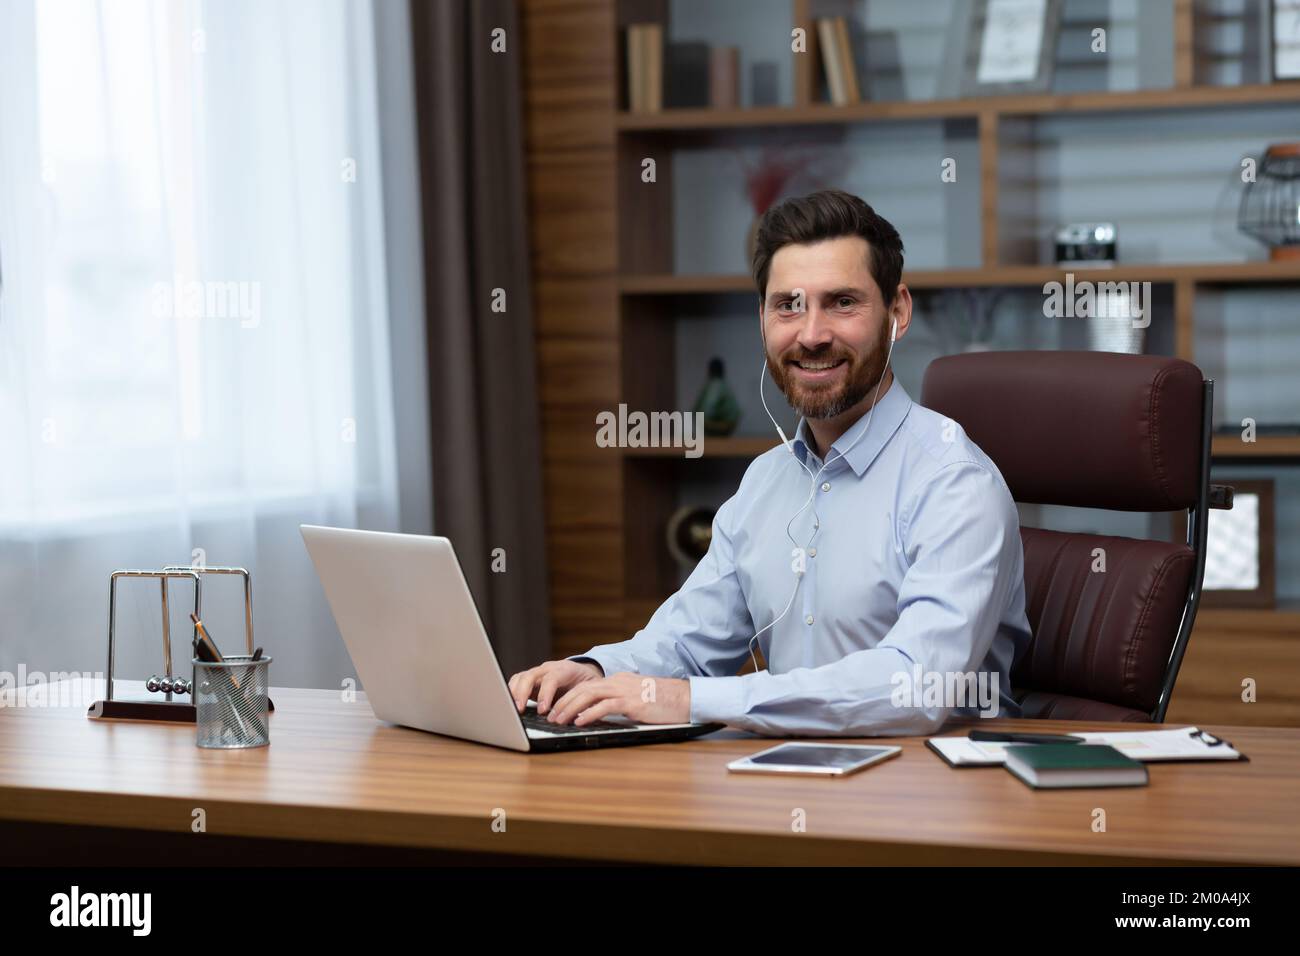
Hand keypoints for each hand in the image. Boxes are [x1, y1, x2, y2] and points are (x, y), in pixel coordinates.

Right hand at [508, 659, 602, 714]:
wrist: (584, 673)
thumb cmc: (587, 683)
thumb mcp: (590, 691)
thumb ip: (583, 701)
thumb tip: (580, 717)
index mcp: (565, 669)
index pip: (551, 678)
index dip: (545, 694)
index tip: (542, 710)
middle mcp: (548, 668)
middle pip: (530, 675)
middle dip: (523, 693)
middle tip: (519, 710)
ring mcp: (538, 672)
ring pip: (521, 677)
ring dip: (514, 693)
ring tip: (512, 710)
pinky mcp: (530, 679)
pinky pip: (517, 681)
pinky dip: (511, 692)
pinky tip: (510, 705)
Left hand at [547, 672, 690, 725]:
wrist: (686, 698)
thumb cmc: (665, 702)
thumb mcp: (639, 698)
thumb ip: (622, 702)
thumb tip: (605, 713)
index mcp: (620, 680)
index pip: (589, 686)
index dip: (571, 698)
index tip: (559, 709)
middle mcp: (619, 682)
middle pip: (584, 689)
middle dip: (565, 703)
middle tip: (552, 716)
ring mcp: (625, 691)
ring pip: (589, 695)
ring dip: (570, 709)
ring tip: (559, 721)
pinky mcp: (632, 703)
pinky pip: (605, 706)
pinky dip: (589, 714)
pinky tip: (579, 722)